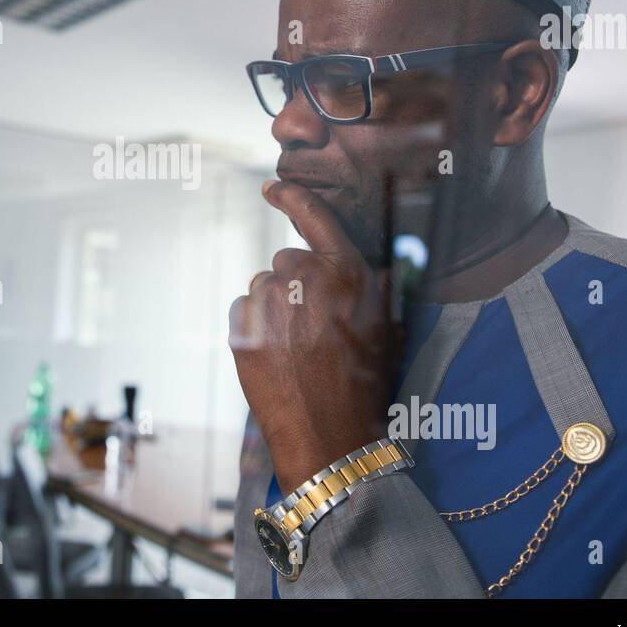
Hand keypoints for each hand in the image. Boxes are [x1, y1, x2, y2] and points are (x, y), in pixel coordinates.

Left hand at [229, 180, 400, 490]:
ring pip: (263, 288)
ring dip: (274, 309)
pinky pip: (243, 313)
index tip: (272, 189)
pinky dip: (253, 329)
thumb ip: (368, 286)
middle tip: (311, 328)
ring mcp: (268, 303)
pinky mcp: (241, 329)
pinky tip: (276, 358)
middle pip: (286, 261)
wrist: (330, 437)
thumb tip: (358, 265)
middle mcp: (304, 277)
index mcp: (346, 271)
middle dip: (294, 285)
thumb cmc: (365, 386)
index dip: (290, 198)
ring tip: (295, 349)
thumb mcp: (386, 327)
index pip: (313, 216)